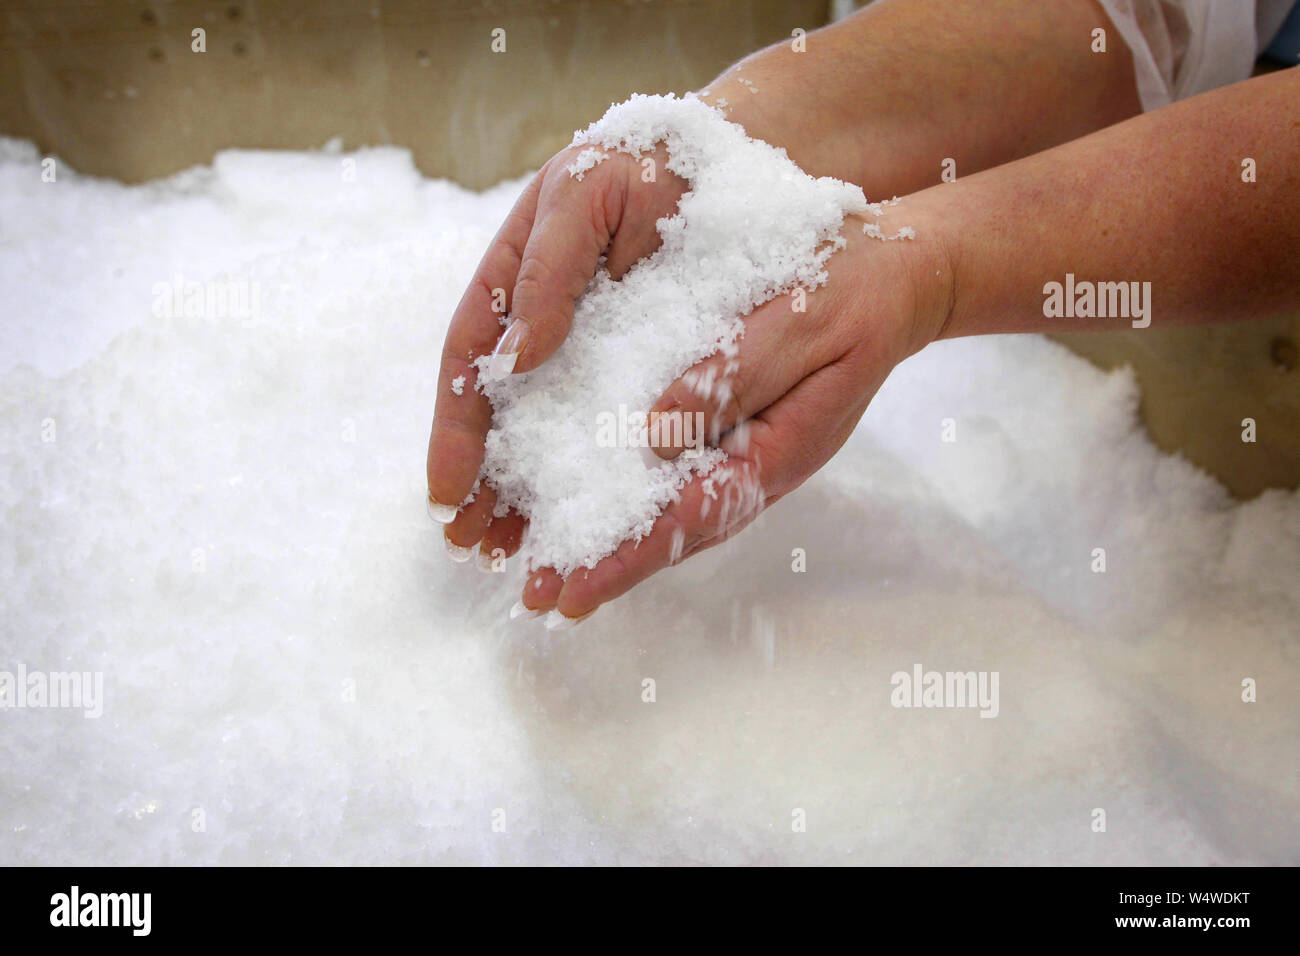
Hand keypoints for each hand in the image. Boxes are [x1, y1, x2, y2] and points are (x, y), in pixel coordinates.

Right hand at [426, 142, 688, 567]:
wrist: (742, 158)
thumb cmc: (653, 159)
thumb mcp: (587, 192)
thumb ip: (546, 270)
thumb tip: (514, 359)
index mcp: (513, 279)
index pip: (468, 360)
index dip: (453, 428)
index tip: (446, 490)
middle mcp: (545, 324)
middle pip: (499, 413)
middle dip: (480, 480)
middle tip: (469, 543)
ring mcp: (592, 351)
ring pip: (551, 432)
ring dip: (526, 492)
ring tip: (510, 552)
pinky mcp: (644, 368)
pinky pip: (612, 428)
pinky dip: (594, 474)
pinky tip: (586, 518)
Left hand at [516, 206, 952, 624]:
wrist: (897, 277)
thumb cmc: (851, 292)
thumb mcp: (798, 323)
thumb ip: (732, 379)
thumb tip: (654, 437)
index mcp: (777, 448)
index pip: (691, 515)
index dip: (629, 555)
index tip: (574, 588)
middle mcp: (760, 464)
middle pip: (678, 530)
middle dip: (609, 565)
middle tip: (540, 596)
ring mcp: (752, 453)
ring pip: (678, 512)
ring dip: (619, 541)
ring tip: (554, 568)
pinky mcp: (742, 431)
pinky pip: (685, 476)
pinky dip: (642, 499)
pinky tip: (603, 504)